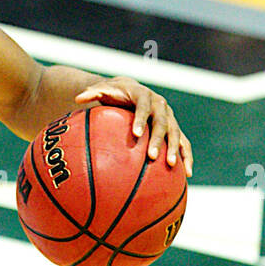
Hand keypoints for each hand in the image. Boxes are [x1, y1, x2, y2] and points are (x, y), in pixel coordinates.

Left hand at [75, 76, 191, 176]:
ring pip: (176, 133)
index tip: (135, 134)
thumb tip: (77, 98)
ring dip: (176, 149)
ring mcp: (169, 118)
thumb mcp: (104, 90)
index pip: (144, 106)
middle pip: (162, 122)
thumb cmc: (115, 93)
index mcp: (144, 96)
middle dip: (158, 139)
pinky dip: (187, 157)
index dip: (140, 119)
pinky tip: (187, 174)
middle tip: (152, 156)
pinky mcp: (174, 129)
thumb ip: (92, 93)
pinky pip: (184, 143)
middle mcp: (161, 106)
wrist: (133, 91)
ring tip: (171, 166)